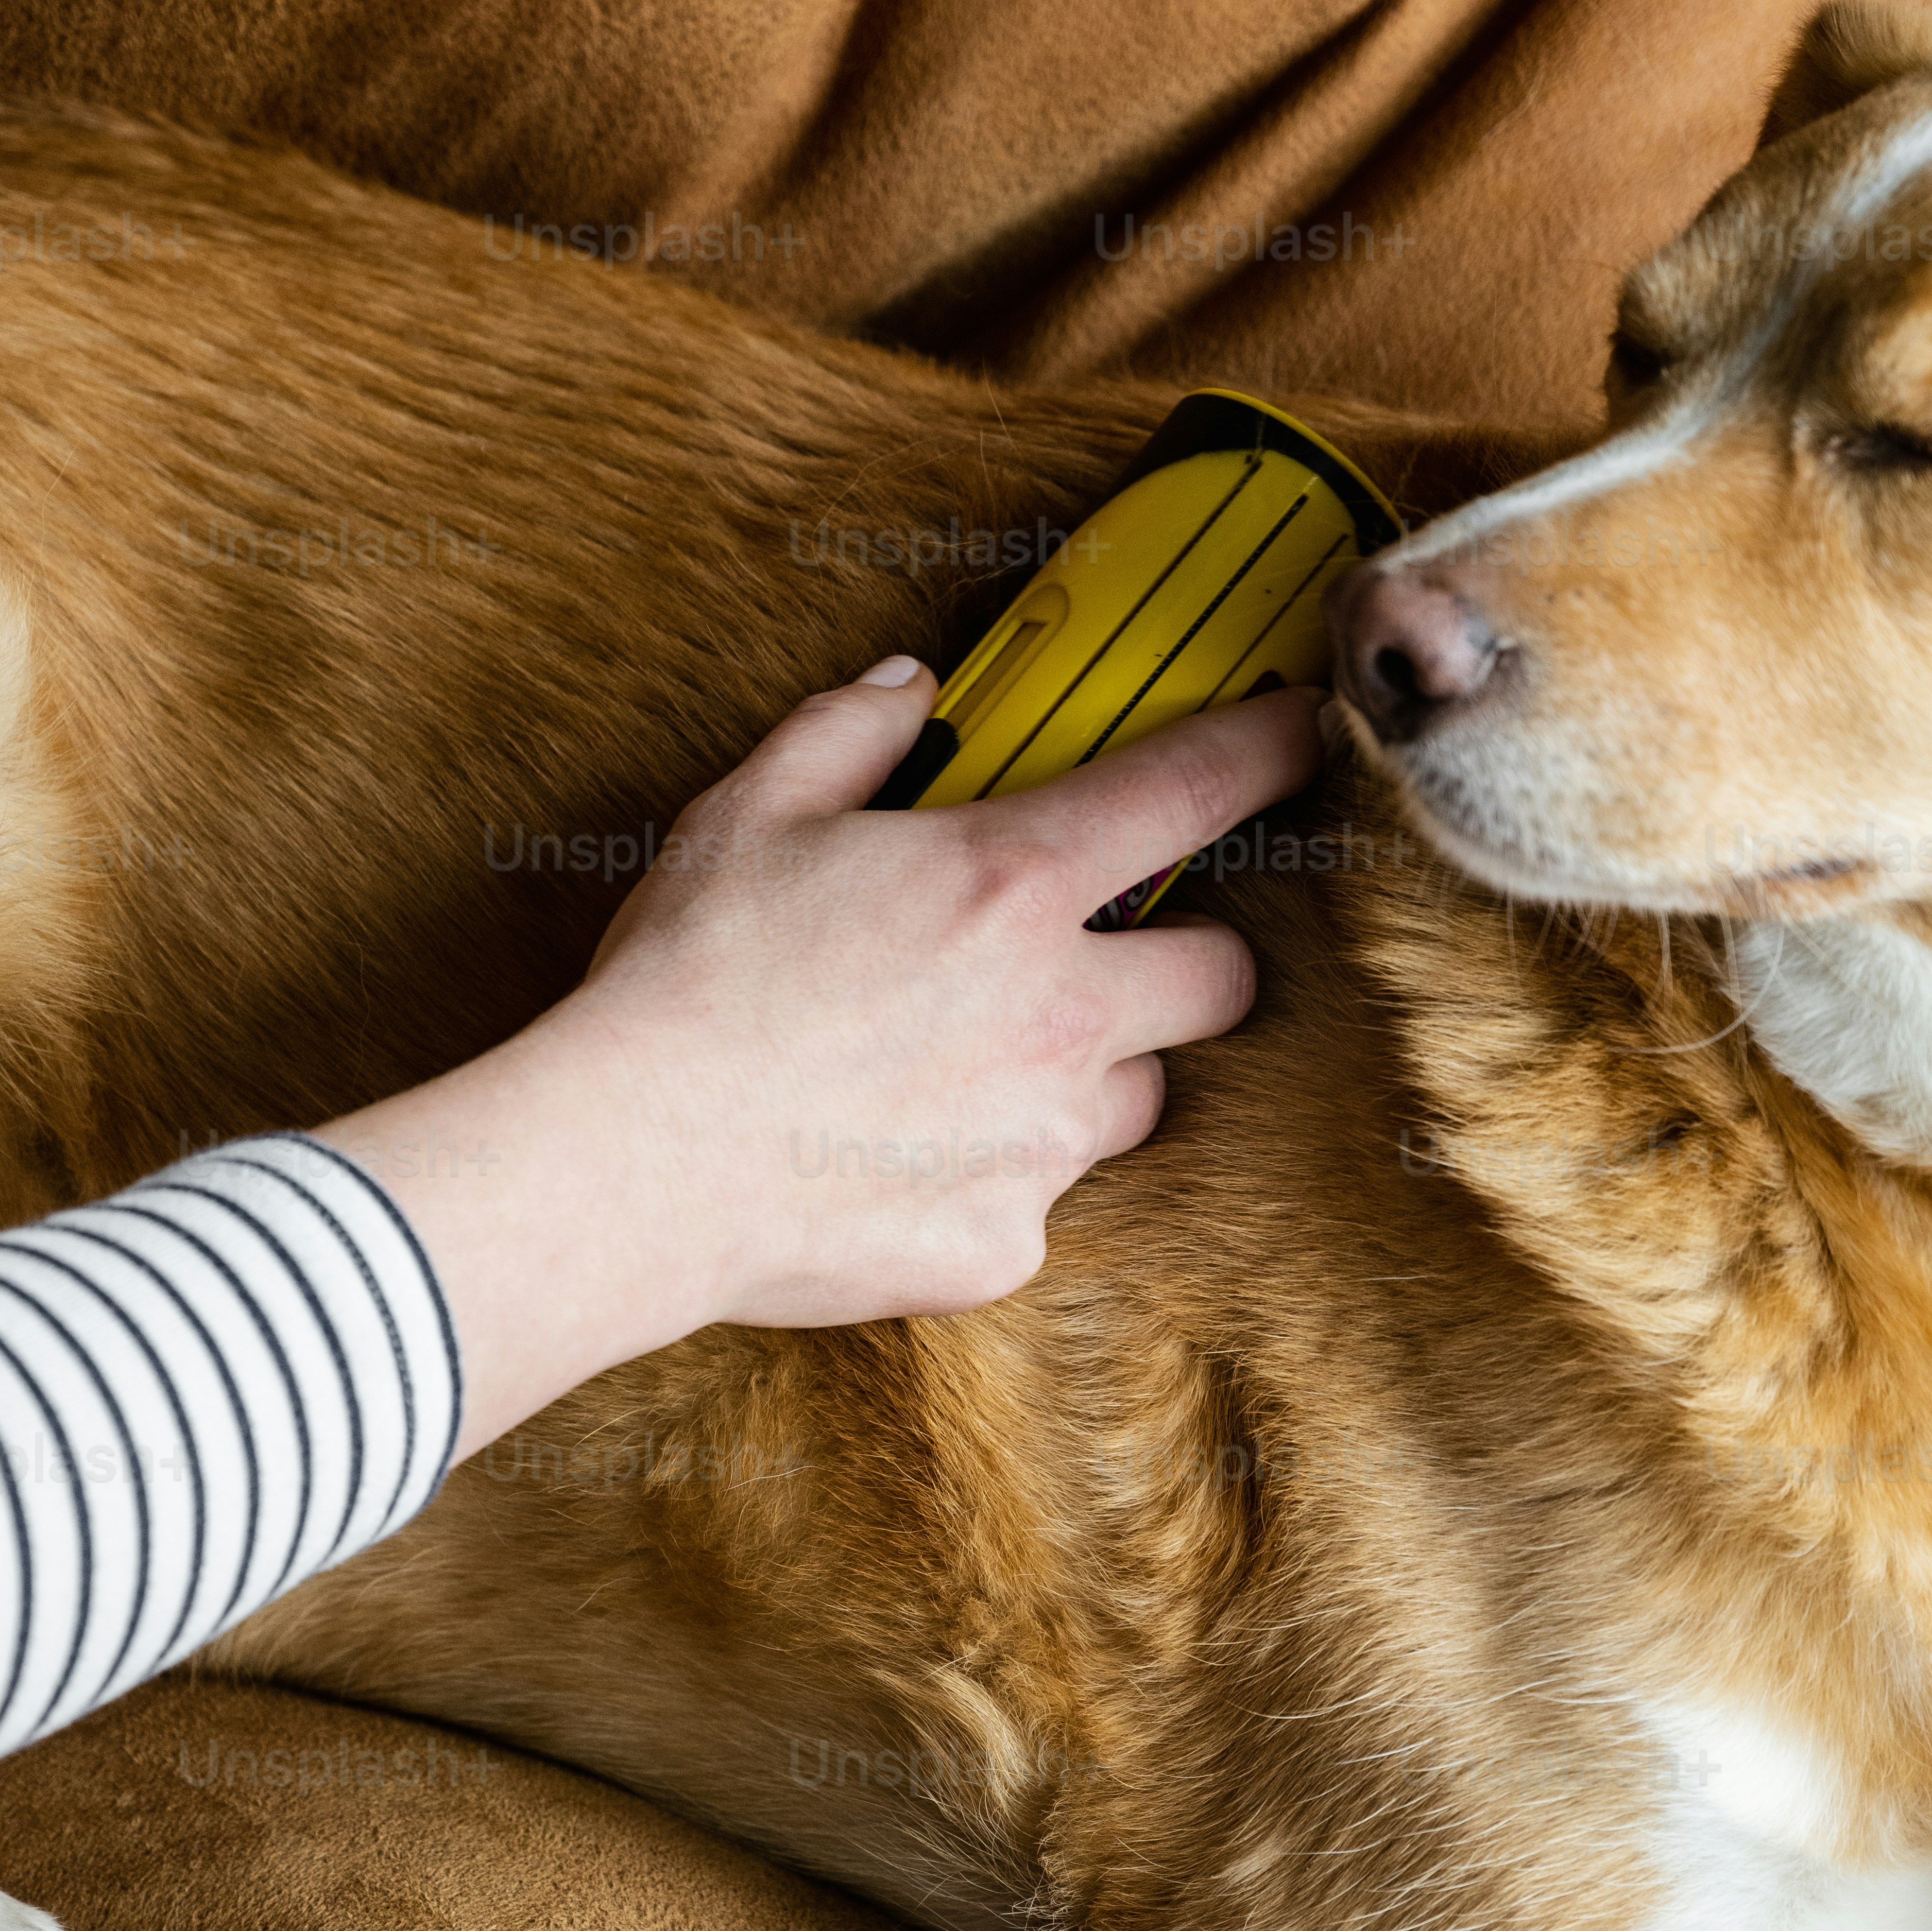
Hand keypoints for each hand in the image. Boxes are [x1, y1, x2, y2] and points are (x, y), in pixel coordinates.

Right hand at [309, 658, 1320, 1456]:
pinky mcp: (1007, 1242)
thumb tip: (908, 688)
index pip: (1191, 793)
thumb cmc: (685, 983)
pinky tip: (895, 1160)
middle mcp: (1060, 1015)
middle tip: (1103, 959)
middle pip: (1222, 978)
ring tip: (964, 1072)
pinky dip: (990, 1176)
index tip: (1300, 734)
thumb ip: (845, 735)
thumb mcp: (745, 817)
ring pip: (1134, 1097)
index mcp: (1009, 887)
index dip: (1265, 750)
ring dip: (1086, 1076)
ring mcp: (1042, 1141)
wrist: (631, 1166)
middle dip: (1186, 961)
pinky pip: (1039, 1199)